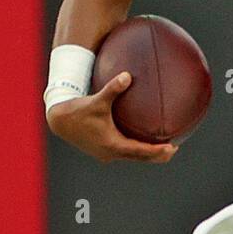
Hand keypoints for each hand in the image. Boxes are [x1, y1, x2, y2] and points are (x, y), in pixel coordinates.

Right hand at [47, 72, 177, 163]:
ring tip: (163, 146)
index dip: (158, 151)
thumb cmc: (78, 110)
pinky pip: (124, 151)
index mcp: (112, 145)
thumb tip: (128, 75)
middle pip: (140, 158)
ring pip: (132, 156)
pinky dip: (136, 148)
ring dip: (147, 153)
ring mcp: (106, 153)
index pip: (141, 152)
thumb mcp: (97, 100)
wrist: (58, 120)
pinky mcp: (102, 150)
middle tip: (173, 148)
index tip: (173, 147)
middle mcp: (111, 153)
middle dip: (157, 155)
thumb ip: (113, 88)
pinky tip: (141, 137)